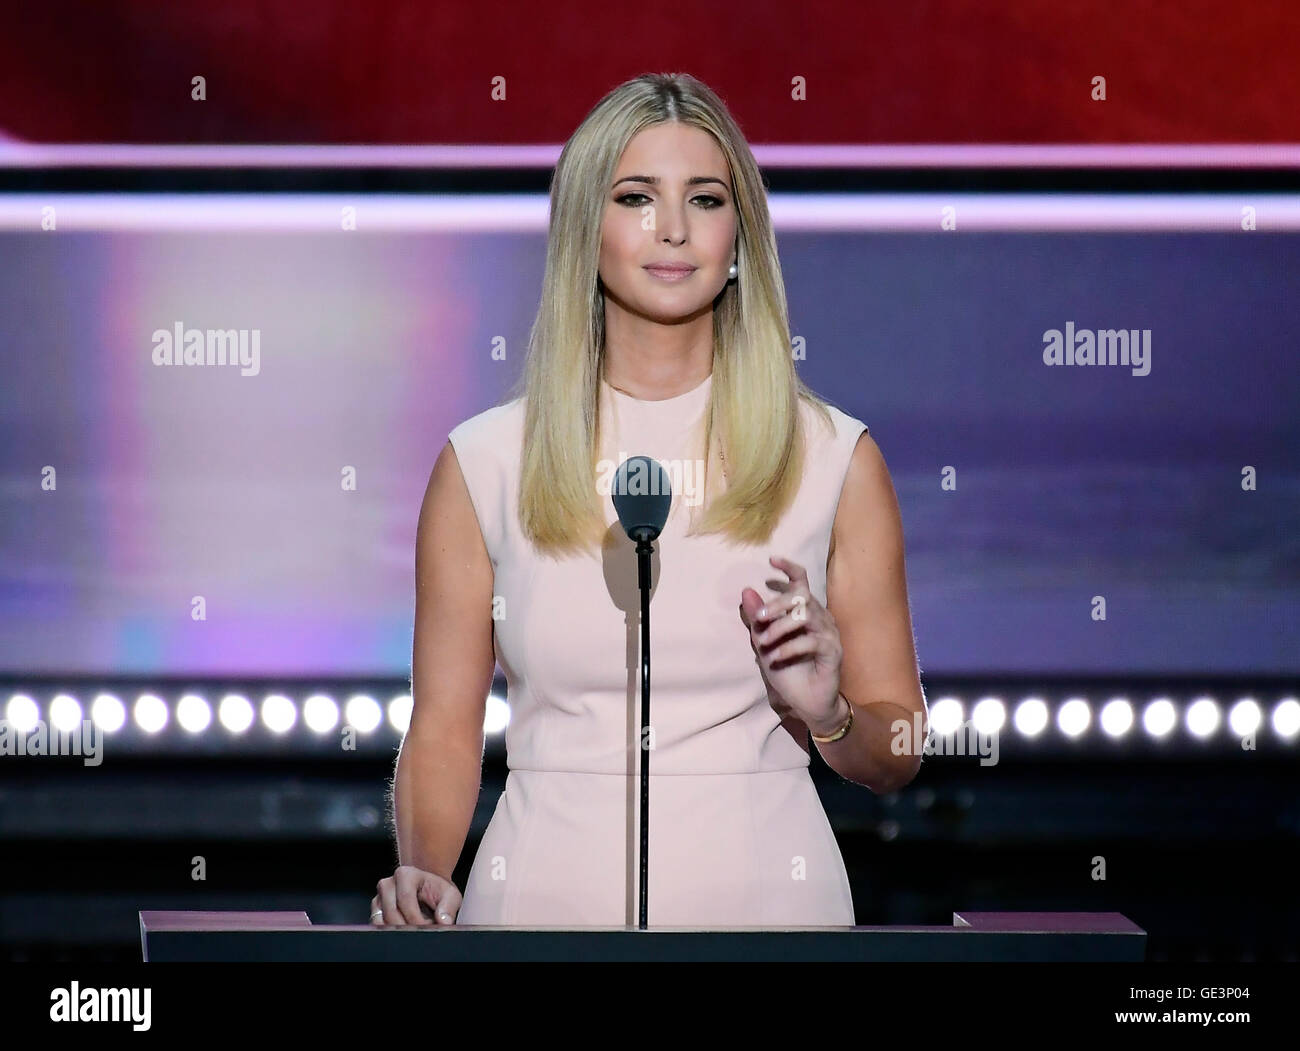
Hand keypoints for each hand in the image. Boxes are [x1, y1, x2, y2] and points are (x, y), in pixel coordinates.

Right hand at [371, 865, 461, 926]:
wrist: (427, 888)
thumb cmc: (437, 891)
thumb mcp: (450, 895)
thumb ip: (448, 907)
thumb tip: (443, 922)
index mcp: (406, 874)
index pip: (405, 900)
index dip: (416, 918)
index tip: (427, 928)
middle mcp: (388, 884)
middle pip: (392, 913)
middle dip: (408, 927)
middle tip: (422, 934)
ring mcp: (379, 897)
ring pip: (382, 922)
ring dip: (399, 931)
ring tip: (415, 931)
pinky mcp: (375, 910)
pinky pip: (378, 926)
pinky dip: (391, 933)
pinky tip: (405, 932)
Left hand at [739, 555, 844, 735]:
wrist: (807, 703)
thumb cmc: (788, 671)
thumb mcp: (765, 644)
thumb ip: (757, 619)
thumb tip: (746, 591)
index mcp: (805, 612)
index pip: (802, 582)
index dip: (789, 569)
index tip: (771, 560)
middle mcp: (821, 618)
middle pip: (802, 596)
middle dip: (778, 603)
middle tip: (759, 617)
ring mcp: (829, 635)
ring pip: (805, 616)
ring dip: (780, 627)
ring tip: (764, 642)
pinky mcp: (833, 652)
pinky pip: (811, 642)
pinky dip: (790, 648)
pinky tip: (776, 657)